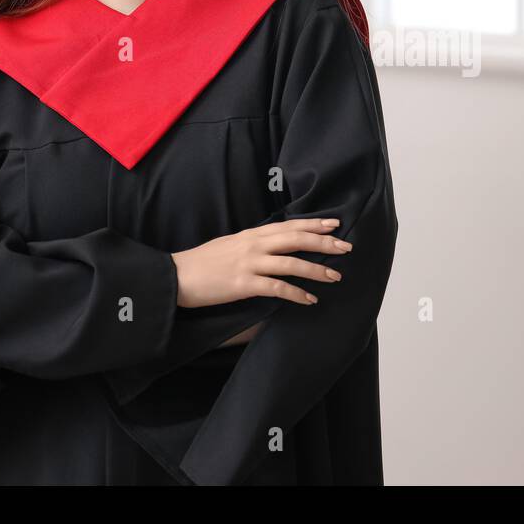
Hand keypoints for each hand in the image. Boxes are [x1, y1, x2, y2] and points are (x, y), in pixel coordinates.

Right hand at [171, 218, 351, 308]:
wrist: (176, 276)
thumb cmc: (204, 263)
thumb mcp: (231, 245)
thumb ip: (254, 244)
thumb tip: (276, 246)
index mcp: (252, 234)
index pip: (290, 225)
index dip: (314, 223)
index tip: (336, 223)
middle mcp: (254, 245)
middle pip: (296, 239)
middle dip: (324, 242)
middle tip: (347, 247)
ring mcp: (249, 263)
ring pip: (292, 263)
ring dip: (317, 269)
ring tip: (335, 276)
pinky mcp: (243, 284)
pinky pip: (277, 288)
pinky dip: (297, 293)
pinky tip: (310, 299)